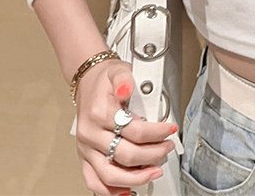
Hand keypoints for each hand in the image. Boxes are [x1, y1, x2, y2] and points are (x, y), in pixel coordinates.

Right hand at [74, 58, 176, 195]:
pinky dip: (110, 191)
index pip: (134, 131)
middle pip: (125, 155)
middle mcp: (91, 134)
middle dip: (152, 155)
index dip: (157, 133)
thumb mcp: (118, 70)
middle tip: (166, 149)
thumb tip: (126, 89)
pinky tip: (126, 191)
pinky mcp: (84, 157)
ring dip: (135, 179)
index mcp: (100, 114)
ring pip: (109, 175)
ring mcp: (86, 148)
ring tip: (154, 173)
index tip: (170, 130)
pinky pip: (93, 181)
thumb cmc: (105, 79)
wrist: (87, 81)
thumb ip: (124, 79)